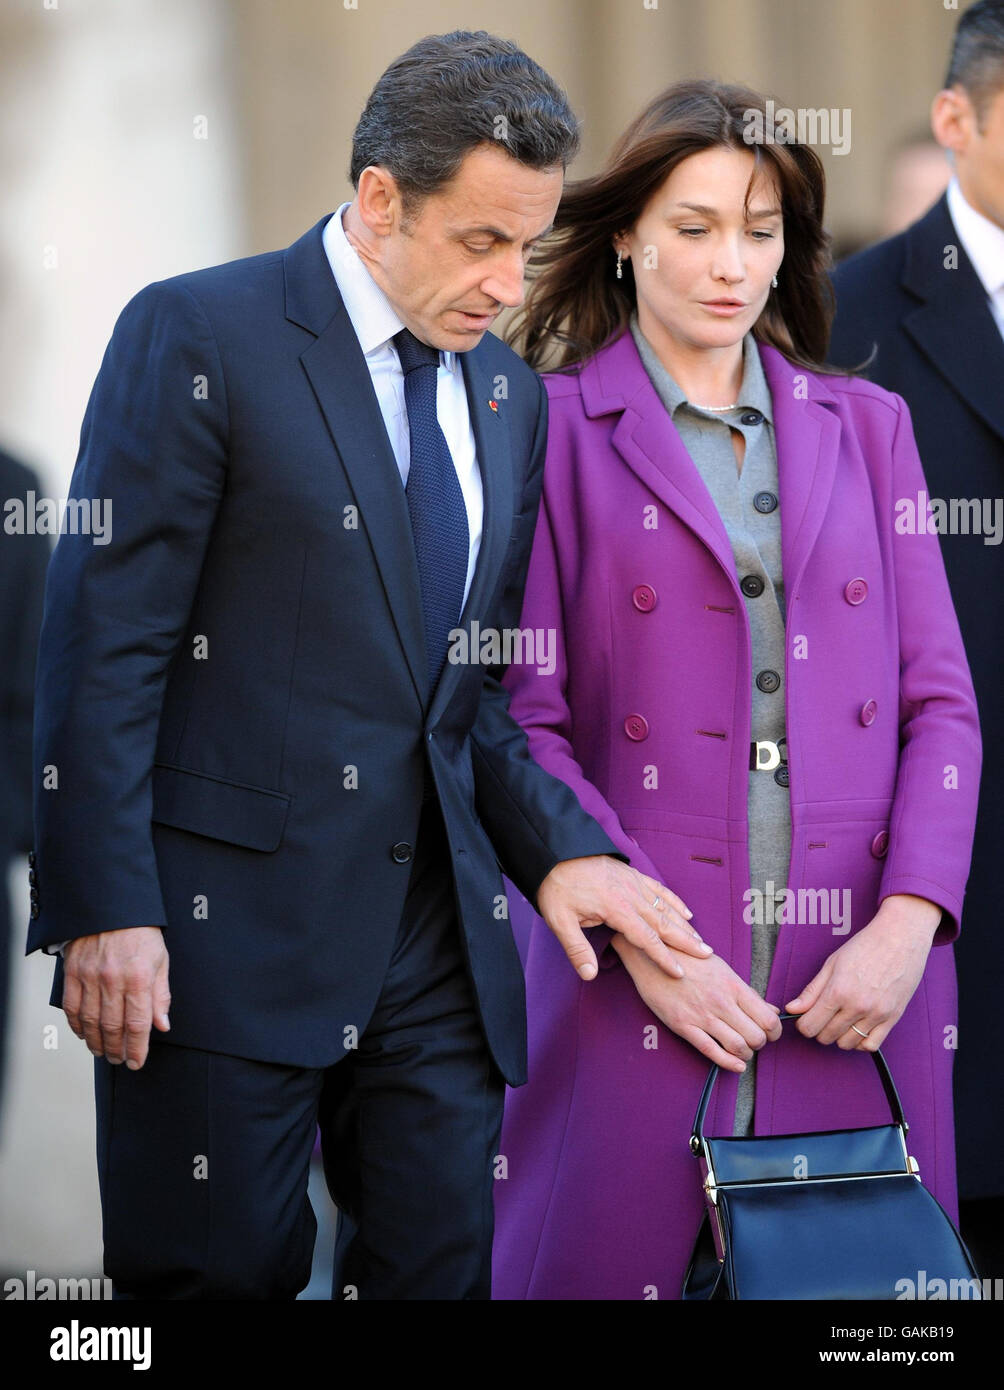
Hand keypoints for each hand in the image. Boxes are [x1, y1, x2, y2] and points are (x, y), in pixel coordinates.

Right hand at [62, 926, 170, 1069]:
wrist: (113, 906)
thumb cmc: (140, 933)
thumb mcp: (160, 960)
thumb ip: (161, 994)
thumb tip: (162, 1025)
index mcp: (139, 977)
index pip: (138, 1023)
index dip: (137, 1048)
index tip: (137, 1062)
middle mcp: (113, 979)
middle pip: (112, 1026)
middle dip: (116, 1049)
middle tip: (119, 1060)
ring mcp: (90, 976)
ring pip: (90, 1021)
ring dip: (96, 1042)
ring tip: (102, 1052)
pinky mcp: (73, 972)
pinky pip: (72, 1006)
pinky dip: (77, 1025)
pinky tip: (84, 1034)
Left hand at [535, 854, 712, 979]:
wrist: (556, 851)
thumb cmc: (557, 887)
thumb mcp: (560, 920)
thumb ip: (576, 948)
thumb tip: (589, 975)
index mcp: (616, 909)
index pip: (646, 939)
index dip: (664, 958)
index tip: (680, 973)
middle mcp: (631, 895)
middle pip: (664, 922)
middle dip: (686, 941)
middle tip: (708, 955)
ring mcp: (634, 883)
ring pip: (665, 907)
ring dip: (684, 924)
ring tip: (701, 940)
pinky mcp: (632, 874)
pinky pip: (659, 889)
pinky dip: (674, 901)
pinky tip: (686, 911)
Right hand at [613, 935, 782, 1071]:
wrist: (653, 956)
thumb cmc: (689, 960)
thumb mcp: (722, 969)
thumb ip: (747, 992)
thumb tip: (772, 1010)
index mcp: (733, 985)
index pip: (767, 1018)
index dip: (775, 1031)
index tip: (772, 1033)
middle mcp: (721, 1002)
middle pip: (756, 1036)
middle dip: (761, 1044)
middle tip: (756, 1042)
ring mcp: (702, 1015)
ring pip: (737, 1046)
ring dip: (746, 1054)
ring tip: (743, 1050)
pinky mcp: (683, 1025)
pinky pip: (711, 1050)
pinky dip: (728, 1063)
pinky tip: (736, 1065)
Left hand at [785, 894, 940, 1050]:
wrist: (900, 937)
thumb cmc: (865, 946)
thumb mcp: (832, 963)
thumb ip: (812, 990)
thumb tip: (792, 1009)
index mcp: (838, 991)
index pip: (810, 1026)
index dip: (804, 1024)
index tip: (806, 1018)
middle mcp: (857, 1006)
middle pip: (827, 1037)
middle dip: (819, 1029)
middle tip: (823, 1016)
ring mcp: (876, 1014)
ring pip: (847, 1044)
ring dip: (839, 1036)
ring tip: (841, 1020)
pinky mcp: (893, 1017)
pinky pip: (872, 1045)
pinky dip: (861, 1042)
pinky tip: (858, 1028)